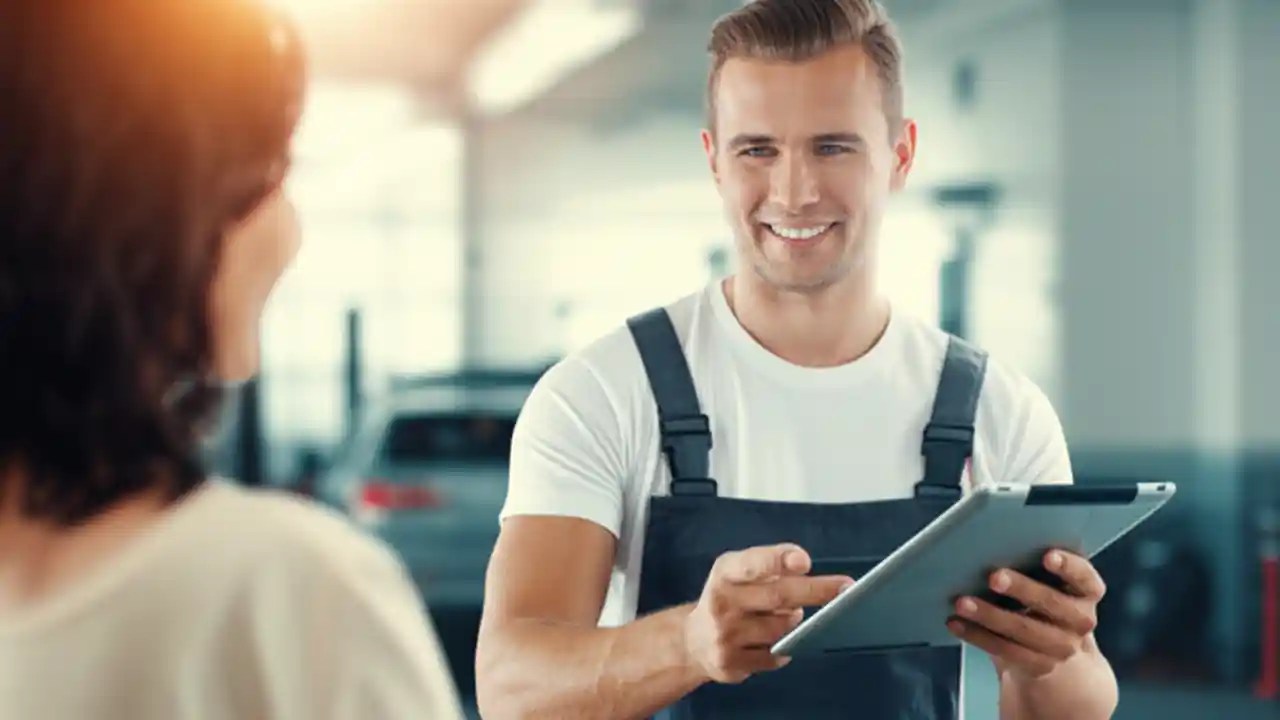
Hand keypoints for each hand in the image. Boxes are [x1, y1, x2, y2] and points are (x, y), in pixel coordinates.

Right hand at [683, 543, 853, 683]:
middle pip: (777, 596)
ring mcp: (724, 636)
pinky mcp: (730, 664)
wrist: (694, 640)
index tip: (804, 562)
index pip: (752, 564)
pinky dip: (784, 648)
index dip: (778, 561)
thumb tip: (803, 566)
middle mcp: (721, 602)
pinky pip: (775, 656)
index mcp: (725, 573)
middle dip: (815, 591)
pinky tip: (777, 642)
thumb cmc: (730, 597)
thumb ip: (769, 565)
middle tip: (846, 588)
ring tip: (786, 617)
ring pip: (781, 629)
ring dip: (793, 623)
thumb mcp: (740, 572)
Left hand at [947, 550, 1105, 679]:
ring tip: (962, 603)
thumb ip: (1031, 563)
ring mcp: (1062, 646)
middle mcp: (1081, 619)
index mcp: (1087, 591)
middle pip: (1051, 603)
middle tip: (993, 577)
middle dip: (1021, 589)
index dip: (1068, 566)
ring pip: (1024, 631)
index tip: (1047, 556)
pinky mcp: (1039, 665)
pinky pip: (1005, 650)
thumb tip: (991, 542)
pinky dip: (977, 635)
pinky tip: (957, 623)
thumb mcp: (1047, 580)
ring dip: (989, 615)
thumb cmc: (1042, 599)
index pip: (1084, 576)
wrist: (1055, 650)